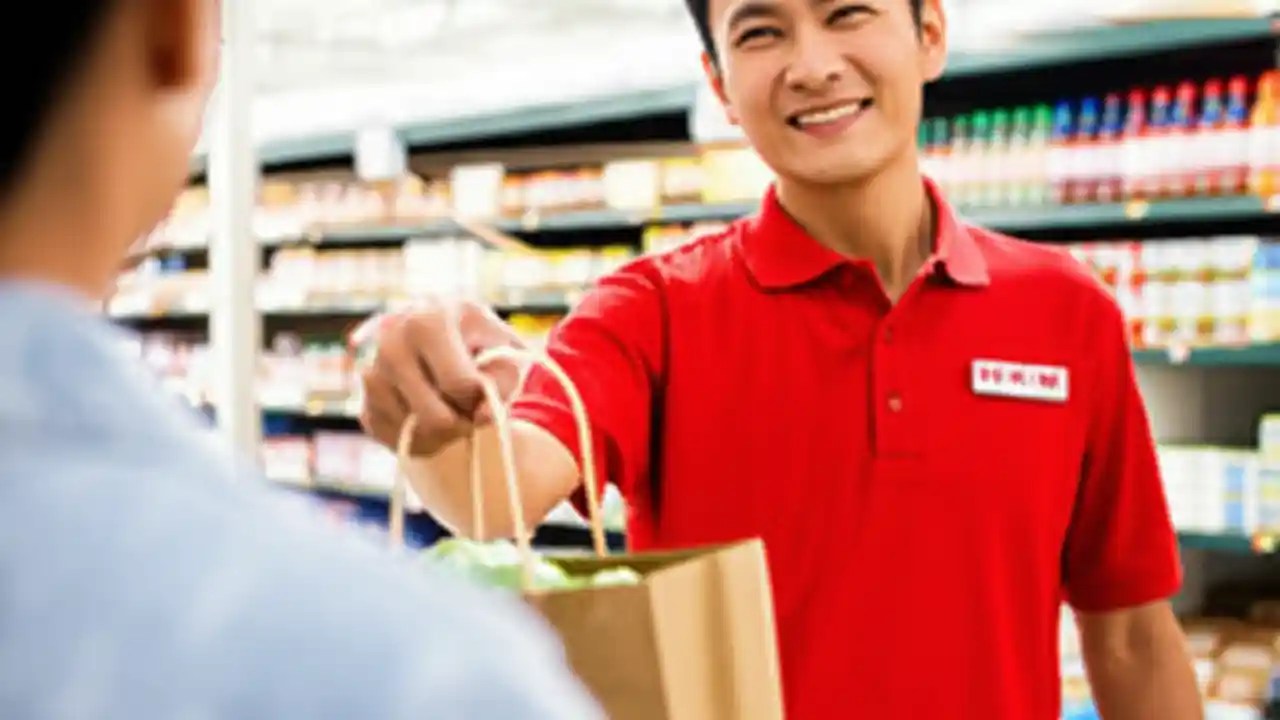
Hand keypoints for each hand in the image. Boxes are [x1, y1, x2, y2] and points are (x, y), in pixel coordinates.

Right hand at [359, 299, 525, 455]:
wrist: (438, 338)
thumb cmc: (477, 342)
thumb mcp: (503, 348)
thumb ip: (504, 379)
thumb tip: (484, 416)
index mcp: (426, 322)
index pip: (460, 385)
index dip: (482, 398)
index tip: (486, 389)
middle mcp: (390, 346)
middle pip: (437, 419)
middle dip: (464, 422)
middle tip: (471, 407)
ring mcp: (371, 377)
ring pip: (418, 434)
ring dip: (446, 433)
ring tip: (452, 406)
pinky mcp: (364, 407)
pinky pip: (401, 442)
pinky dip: (425, 439)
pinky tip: (434, 415)